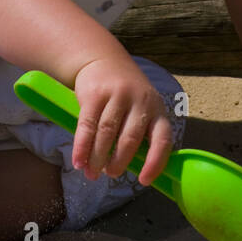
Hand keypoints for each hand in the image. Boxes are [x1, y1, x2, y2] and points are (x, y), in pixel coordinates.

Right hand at [71, 56, 174, 188]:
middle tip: (110, 175)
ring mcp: (118, 95)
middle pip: (130, 139)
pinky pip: (88, 125)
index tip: (143, 180)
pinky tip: (78, 161)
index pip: (163, 139)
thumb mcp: (142, 108)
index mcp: (157, 109)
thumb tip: (129, 169)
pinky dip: (82, 147)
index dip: (155, 162)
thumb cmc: (125, 94)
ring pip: (107, 134)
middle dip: (118, 162)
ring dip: (97, 158)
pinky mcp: (95, 94)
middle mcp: (141, 101)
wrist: (104, 60)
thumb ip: (138, 134)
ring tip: (91, 172)